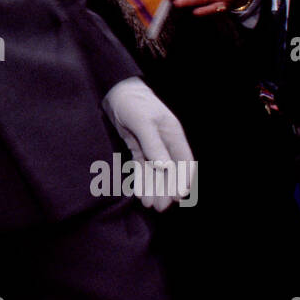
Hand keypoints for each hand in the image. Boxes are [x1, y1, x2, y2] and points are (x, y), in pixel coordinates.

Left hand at [102, 78, 195, 211]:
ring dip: (154, 188)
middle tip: (160, 208)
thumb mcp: (143, 122)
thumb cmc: (133, 102)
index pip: (184, 162)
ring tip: (150, 206)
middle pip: (170, 171)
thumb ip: (154, 145)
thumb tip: (166, 168)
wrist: (115, 91)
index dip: (183, 180)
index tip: (179, 197)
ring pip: (155, 172)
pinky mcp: (138, 147)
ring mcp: (151, 146)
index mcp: (172, 134)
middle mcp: (165, 142)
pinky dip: (142, 180)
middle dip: (166, 190)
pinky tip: (141, 194)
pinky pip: (142, 167)